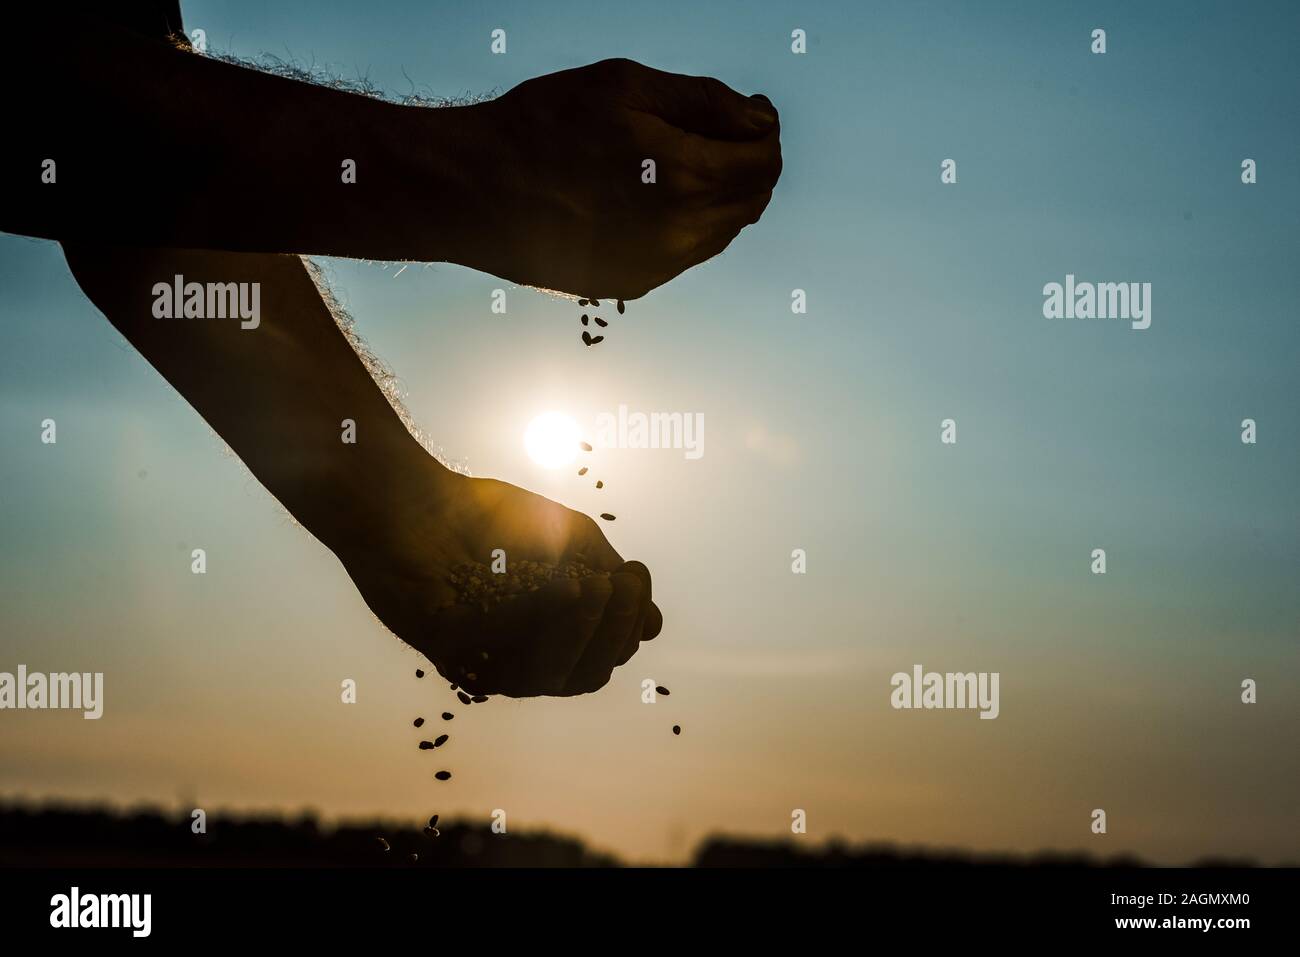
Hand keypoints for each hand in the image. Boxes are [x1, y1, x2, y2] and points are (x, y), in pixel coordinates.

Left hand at [340, 472, 661, 697]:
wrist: (414, 507)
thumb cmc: (489, 517)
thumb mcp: (569, 541)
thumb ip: (609, 578)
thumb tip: (655, 626)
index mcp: (556, 627)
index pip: (613, 648)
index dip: (632, 619)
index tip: (634, 573)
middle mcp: (529, 652)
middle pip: (595, 671)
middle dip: (617, 627)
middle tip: (619, 582)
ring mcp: (498, 660)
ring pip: (563, 680)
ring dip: (589, 631)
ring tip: (592, 583)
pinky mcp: (464, 663)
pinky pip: (519, 670)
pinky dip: (552, 631)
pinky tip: (564, 590)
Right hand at [465, 58, 781, 299]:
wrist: (472, 192)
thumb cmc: (543, 126)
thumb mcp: (626, 86)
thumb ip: (704, 102)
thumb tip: (757, 118)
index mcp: (686, 178)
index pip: (764, 161)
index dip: (766, 130)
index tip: (753, 111)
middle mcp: (681, 234)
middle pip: (752, 201)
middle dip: (752, 163)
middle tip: (729, 132)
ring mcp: (658, 266)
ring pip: (722, 231)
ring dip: (722, 194)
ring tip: (689, 158)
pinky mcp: (633, 283)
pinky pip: (686, 252)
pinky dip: (689, 221)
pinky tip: (656, 193)